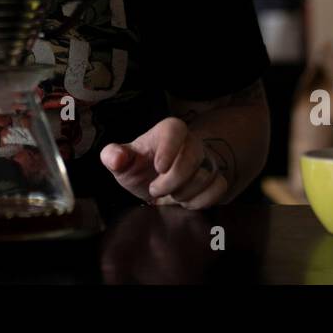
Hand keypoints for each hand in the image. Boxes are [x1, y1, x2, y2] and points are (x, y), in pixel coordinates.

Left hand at [99, 117, 229, 209]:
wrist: (158, 180)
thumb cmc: (139, 167)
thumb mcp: (122, 163)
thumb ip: (113, 156)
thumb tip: (117, 157)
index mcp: (167, 131)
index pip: (174, 129)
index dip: (169, 148)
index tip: (159, 168)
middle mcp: (191, 142)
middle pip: (192, 158)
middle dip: (172, 181)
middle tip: (154, 190)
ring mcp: (206, 160)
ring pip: (207, 175)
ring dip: (185, 194)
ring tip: (170, 196)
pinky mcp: (216, 178)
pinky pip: (218, 188)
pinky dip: (201, 201)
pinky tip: (186, 203)